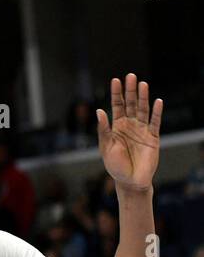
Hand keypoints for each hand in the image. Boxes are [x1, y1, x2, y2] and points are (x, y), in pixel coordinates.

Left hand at [97, 73, 162, 193]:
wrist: (130, 181)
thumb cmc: (115, 165)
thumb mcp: (105, 146)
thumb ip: (104, 129)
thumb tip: (99, 111)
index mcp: (116, 126)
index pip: (117, 105)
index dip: (116, 93)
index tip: (115, 80)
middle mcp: (129, 126)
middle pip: (131, 104)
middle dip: (130, 90)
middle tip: (131, 76)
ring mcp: (142, 131)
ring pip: (143, 110)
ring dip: (143, 97)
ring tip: (143, 84)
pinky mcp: (153, 138)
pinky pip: (155, 123)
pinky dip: (156, 112)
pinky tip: (158, 101)